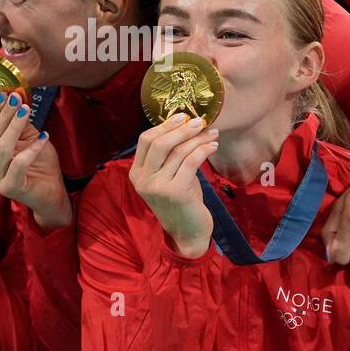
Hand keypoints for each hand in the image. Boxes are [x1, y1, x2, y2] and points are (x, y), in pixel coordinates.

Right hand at [0, 92, 71, 228]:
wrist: (51, 192)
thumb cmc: (38, 164)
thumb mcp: (28, 138)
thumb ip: (19, 123)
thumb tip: (16, 96)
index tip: (5, 93)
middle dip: (5, 114)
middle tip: (16, 98)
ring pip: (2, 147)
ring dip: (15, 126)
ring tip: (27, 111)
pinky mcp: (9, 188)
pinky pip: (19, 164)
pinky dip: (32, 148)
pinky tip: (44, 136)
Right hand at [129, 113, 217, 258]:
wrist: (188, 233)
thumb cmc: (181, 201)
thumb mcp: (168, 176)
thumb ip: (170, 155)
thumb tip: (186, 124)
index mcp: (136, 173)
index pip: (145, 140)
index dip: (164, 125)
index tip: (183, 117)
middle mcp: (143, 179)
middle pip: (159, 142)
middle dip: (181, 129)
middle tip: (199, 121)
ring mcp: (157, 186)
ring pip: (178, 151)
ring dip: (198, 139)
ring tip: (212, 134)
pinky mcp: (175, 192)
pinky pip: (191, 161)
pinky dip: (203, 150)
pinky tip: (213, 146)